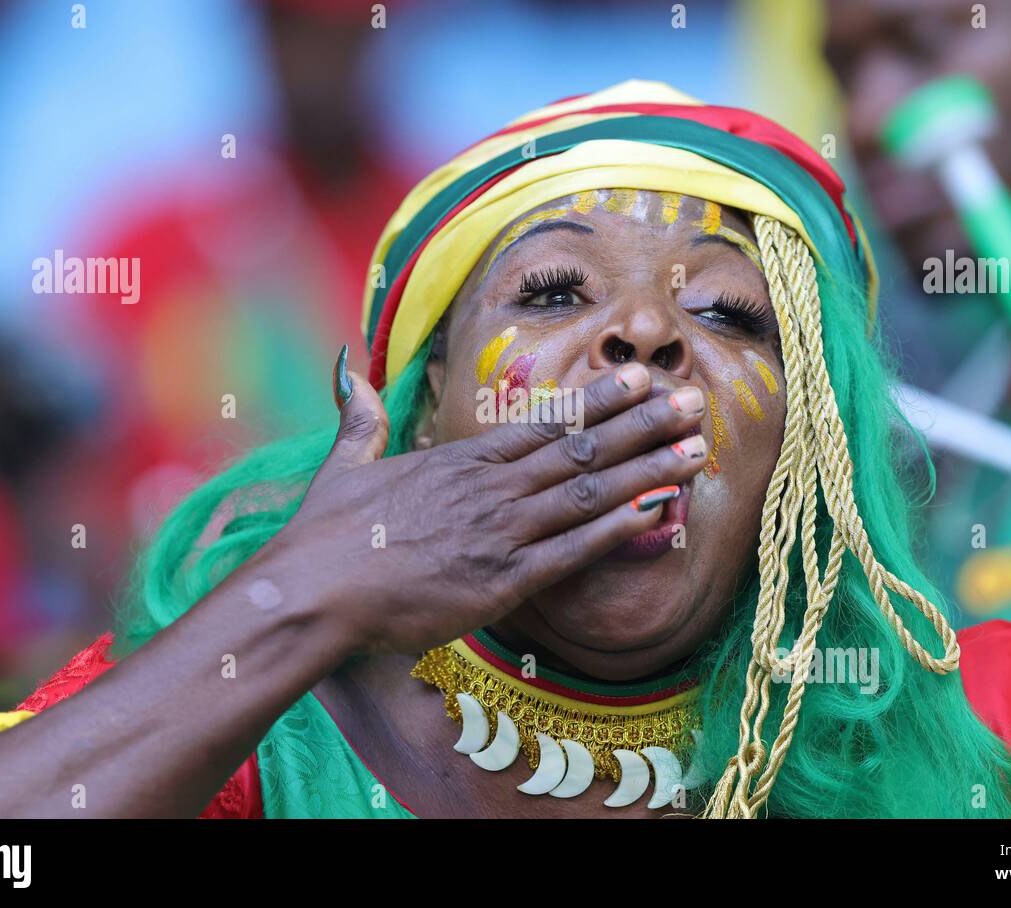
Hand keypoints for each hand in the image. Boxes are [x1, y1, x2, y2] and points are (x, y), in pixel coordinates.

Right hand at [259, 361, 707, 654]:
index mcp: (460, 461)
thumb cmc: (324, 534)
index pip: (545, 423)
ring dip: (647, 470)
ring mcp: (500, 533)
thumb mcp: (344, 465)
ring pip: (588, 494)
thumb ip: (361, 419)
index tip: (640, 379)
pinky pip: (573, 552)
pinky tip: (656, 512)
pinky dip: (617, 531)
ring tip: (696, 451)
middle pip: (582, 450)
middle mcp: (490, 489)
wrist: (314, 591)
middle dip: (643, 424)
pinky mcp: (502, 581)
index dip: (599, 401)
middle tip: (695, 401)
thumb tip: (347, 371)